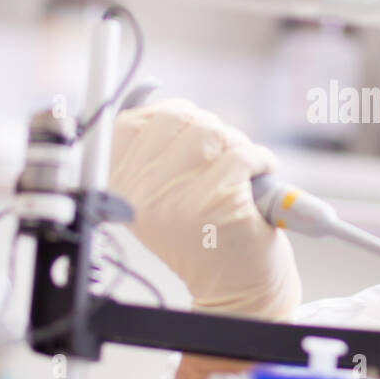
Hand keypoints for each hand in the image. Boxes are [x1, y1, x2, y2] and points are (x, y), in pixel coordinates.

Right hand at [109, 99, 301, 320]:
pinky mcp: (218, 203)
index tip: (188, 137)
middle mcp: (140, 192)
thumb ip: (152, 146)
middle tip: (219, 161)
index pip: (137, 119)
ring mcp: (178, 198)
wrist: (233, 289)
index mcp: (118, 186)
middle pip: (180, 118)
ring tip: (238, 177)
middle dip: (210, 132)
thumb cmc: (200, 234)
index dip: (171, 117)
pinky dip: (261, 162)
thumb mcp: (160, 192)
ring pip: (214, 132)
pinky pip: (245, 154)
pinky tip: (257, 181)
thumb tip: (151, 90)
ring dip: (237, 147)